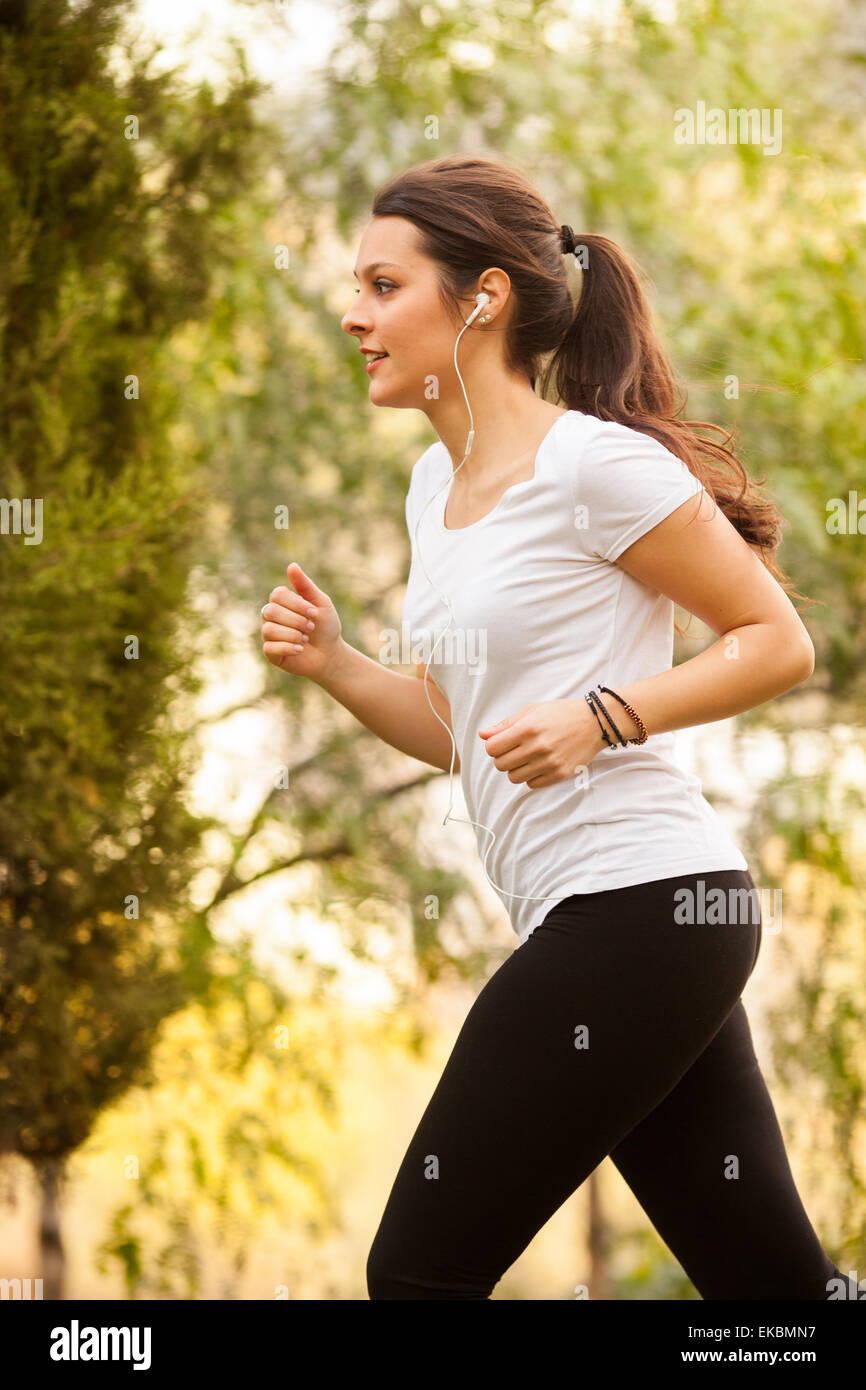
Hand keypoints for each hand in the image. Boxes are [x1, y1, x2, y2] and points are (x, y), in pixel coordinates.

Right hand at [261, 562, 342, 678]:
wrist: (331, 654)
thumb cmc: (326, 627)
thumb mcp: (321, 603)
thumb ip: (305, 585)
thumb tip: (291, 566)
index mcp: (281, 602)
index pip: (277, 595)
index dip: (296, 604)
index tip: (314, 611)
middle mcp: (271, 616)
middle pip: (271, 611)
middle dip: (295, 620)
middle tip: (311, 627)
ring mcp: (269, 635)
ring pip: (269, 629)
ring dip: (293, 635)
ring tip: (305, 639)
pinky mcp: (270, 653)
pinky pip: (269, 647)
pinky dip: (288, 648)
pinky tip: (300, 650)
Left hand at [477, 699, 606, 788]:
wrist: (594, 723)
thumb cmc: (561, 714)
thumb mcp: (532, 711)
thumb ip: (505, 724)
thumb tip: (483, 735)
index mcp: (527, 728)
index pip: (492, 748)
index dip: (493, 746)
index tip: (502, 742)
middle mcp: (537, 747)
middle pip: (500, 765)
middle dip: (503, 758)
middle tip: (515, 750)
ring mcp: (549, 763)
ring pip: (514, 777)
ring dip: (516, 769)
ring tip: (527, 758)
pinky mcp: (559, 774)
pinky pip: (532, 784)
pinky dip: (531, 776)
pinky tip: (539, 764)